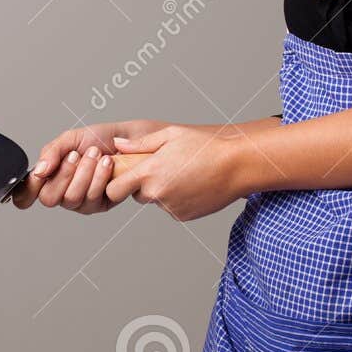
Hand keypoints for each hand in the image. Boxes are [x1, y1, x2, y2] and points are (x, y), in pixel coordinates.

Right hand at [11, 120, 169, 213]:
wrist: (131, 140)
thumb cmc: (101, 138)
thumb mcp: (71, 139)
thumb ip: (51, 152)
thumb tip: (39, 171)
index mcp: (50, 176)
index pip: (27, 194)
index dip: (25, 191)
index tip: (36, 177)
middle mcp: (63, 191)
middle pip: (49, 198)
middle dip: (64, 173)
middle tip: (77, 155)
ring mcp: (81, 200)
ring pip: (71, 199)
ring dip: (84, 173)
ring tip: (95, 154)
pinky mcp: (100, 205)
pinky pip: (91, 199)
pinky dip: (98, 178)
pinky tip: (107, 163)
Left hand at [102, 122, 249, 220]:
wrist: (237, 166)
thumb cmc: (206, 146)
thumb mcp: (171, 136)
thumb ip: (141, 144)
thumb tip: (118, 144)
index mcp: (150, 172)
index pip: (114, 189)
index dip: (114, 183)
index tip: (120, 175)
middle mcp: (158, 194)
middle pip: (135, 194)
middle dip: (141, 184)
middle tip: (161, 167)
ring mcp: (171, 207)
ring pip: (155, 200)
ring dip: (160, 190)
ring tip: (182, 172)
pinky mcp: (183, 216)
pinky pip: (170, 207)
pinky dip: (175, 198)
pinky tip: (191, 183)